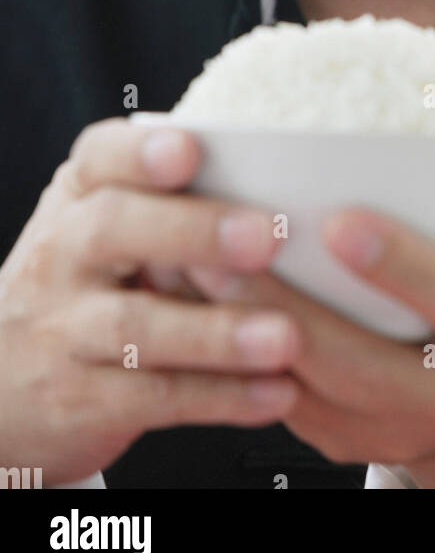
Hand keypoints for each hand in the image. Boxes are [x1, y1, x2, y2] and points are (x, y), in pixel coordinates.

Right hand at [0, 119, 299, 485]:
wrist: (1, 378)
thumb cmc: (86, 280)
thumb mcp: (105, 224)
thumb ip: (171, 200)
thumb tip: (289, 183)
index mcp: (80, 195)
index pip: (100, 157)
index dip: (141, 153)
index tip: (190, 152)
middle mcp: (63, 253)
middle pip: (115, 230)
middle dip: (194, 232)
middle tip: (267, 238)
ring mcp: (64, 329)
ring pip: (137, 327)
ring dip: (218, 333)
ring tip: (286, 336)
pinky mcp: (78, 400)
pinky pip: (154, 397)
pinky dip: (220, 397)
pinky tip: (276, 391)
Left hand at [188, 161, 434, 487]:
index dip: (405, 266)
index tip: (343, 221)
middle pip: (358, 361)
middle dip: (287, 303)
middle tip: (228, 239)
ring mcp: (384, 428)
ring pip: (303, 388)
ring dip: (242, 328)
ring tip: (191, 261)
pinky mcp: (335, 437)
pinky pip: (274, 399)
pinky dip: (229, 349)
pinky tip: (194, 296)